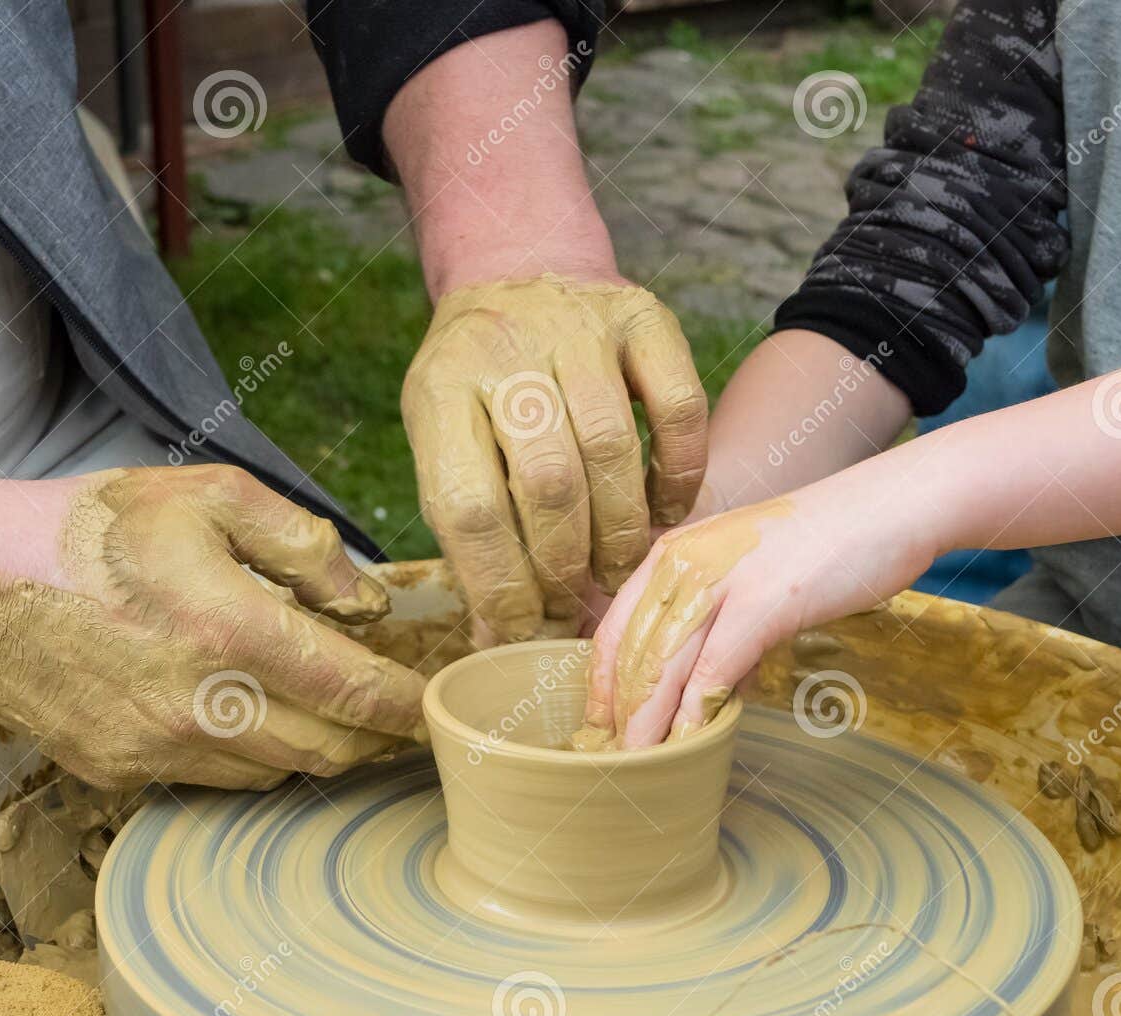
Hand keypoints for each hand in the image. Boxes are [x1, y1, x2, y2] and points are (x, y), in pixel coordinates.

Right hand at [0, 466, 426, 791]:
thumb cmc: (99, 527)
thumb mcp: (213, 495)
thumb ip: (306, 545)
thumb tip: (368, 604)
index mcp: (228, 628)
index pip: (352, 691)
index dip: (407, 706)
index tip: (434, 705)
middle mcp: (196, 704)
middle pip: (326, 749)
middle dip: (373, 737)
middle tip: (397, 718)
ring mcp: (154, 747)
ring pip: (275, 772)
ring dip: (315, 748)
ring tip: (330, 712)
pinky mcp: (119, 770)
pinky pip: (213, 778)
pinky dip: (249, 755)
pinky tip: (248, 715)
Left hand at [403, 275, 706, 643]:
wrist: (517, 274)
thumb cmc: (477, 386)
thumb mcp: (444, 439)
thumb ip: (470, 526)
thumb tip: (502, 635)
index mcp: (441, 391)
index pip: (467, 506)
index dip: (498, 584)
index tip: (518, 630)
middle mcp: (507, 351)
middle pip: (546, 481)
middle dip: (564, 563)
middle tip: (575, 602)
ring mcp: (578, 326)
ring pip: (613, 450)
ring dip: (622, 531)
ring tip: (618, 572)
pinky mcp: (643, 316)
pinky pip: (678, 408)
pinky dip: (679, 474)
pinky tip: (666, 512)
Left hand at [583, 477, 937, 747]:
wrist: (889, 507)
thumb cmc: (823, 544)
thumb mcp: (744, 571)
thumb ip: (716, 619)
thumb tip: (704, 684)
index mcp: (672, 554)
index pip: (614, 630)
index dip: (601, 685)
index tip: (598, 727)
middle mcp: (682, 563)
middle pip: (631, 655)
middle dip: (619, 715)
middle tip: (612, 760)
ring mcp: (719, 581)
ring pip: (662, 667)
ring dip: (647, 725)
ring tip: (636, 766)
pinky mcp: (760, 604)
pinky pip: (713, 671)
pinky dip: (695, 714)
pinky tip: (686, 744)